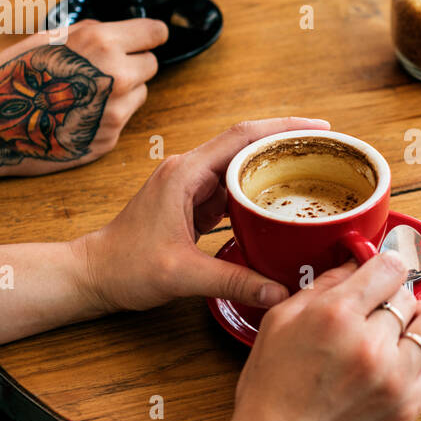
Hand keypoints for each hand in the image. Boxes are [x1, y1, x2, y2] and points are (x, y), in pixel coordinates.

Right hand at [0, 18, 166, 176]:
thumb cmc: (13, 75)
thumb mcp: (50, 38)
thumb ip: (92, 31)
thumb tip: (119, 30)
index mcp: (102, 44)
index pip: (155, 33)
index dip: (151, 34)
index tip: (150, 36)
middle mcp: (116, 78)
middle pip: (151, 65)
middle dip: (133, 63)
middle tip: (103, 67)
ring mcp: (116, 112)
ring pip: (140, 93)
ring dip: (124, 91)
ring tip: (83, 92)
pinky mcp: (110, 138)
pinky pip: (123, 119)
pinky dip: (108, 114)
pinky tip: (77, 113)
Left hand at [74, 117, 328, 311]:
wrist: (92, 274)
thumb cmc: (124, 267)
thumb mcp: (183, 275)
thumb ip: (234, 281)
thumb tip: (280, 292)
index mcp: (185, 174)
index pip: (242, 136)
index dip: (283, 128)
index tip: (319, 129)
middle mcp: (188, 171)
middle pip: (247, 144)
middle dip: (287, 144)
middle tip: (327, 153)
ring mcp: (190, 185)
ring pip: (241, 165)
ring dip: (274, 166)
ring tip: (313, 173)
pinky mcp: (192, 201)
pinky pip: (232, 186)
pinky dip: (258, 189)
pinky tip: (281, 200)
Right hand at [227, 254, 420, 420]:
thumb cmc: (271, 390)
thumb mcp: (279, 322)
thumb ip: (322, 286)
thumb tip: (354, 264)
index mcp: (336, 315)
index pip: (391, 266)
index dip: (385, 268)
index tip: (379, 277)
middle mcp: (371, 343)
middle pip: (410, 296)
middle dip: (393, 299)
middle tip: (375, 314)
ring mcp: (395, 377)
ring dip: (419, 324)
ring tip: (397, 334)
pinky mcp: (409, 406)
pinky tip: (400, 364)